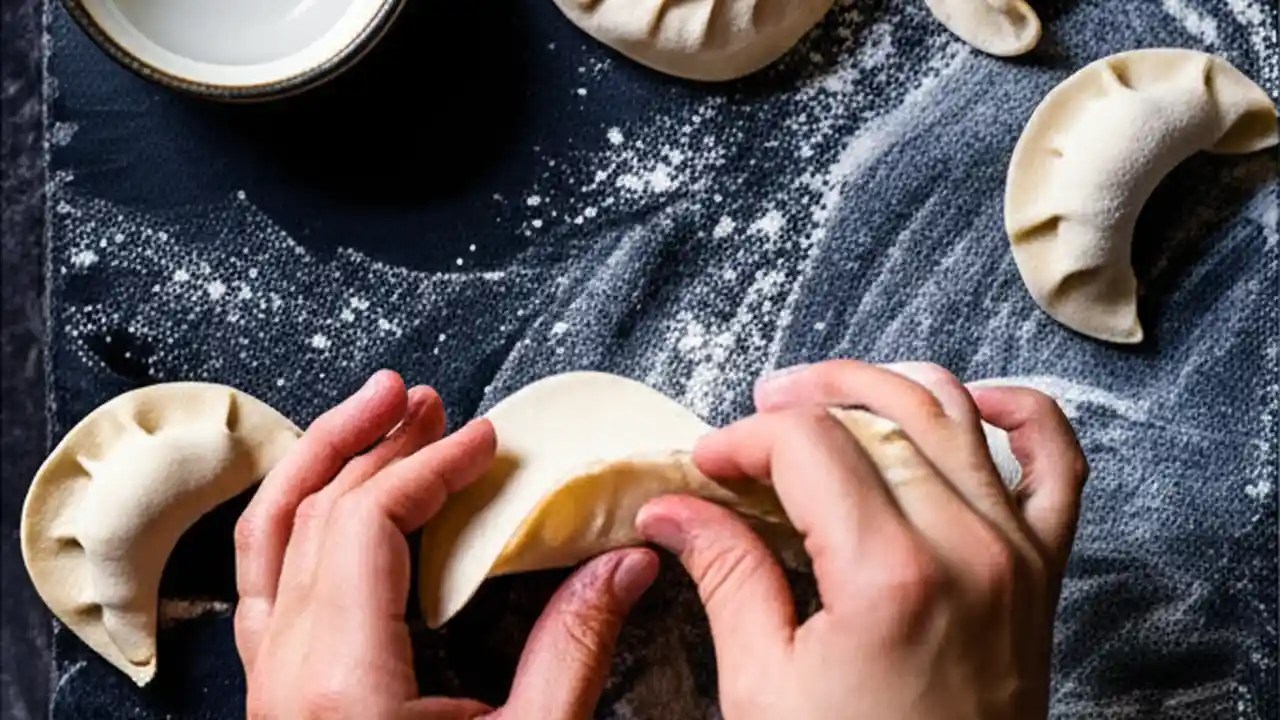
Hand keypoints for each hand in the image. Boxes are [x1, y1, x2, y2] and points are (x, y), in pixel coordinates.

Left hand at [234, 370, 658, 718]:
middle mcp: (286, 670)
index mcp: (341, 681)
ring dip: (320, 463)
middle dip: (373, 441)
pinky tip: (331, 496)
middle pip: (312, 513)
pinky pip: (263, 576)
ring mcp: (270, 680)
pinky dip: (295, 516)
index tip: (485, 440)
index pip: (365, 524)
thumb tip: (625, 565)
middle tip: (425, 399)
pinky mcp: (276, 690)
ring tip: (371, 414)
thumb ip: (573, 650)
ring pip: (266, 537)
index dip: (427, 466)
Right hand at [636, 360, 1086, 718]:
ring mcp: (1015, 552)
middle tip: (753, 421)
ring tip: (827, 397)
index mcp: (890, 574)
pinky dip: (1022, 413)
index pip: (809, 444)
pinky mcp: (1041, 569)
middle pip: (878, 414)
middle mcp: (966, 546)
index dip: (744, 439)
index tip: (709, 463)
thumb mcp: (764, 684)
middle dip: (802, 402)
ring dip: (883, 387)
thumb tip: (675, 510)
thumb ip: (725, 575)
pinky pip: (1057, 460)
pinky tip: (976, 402)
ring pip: (953, 413)